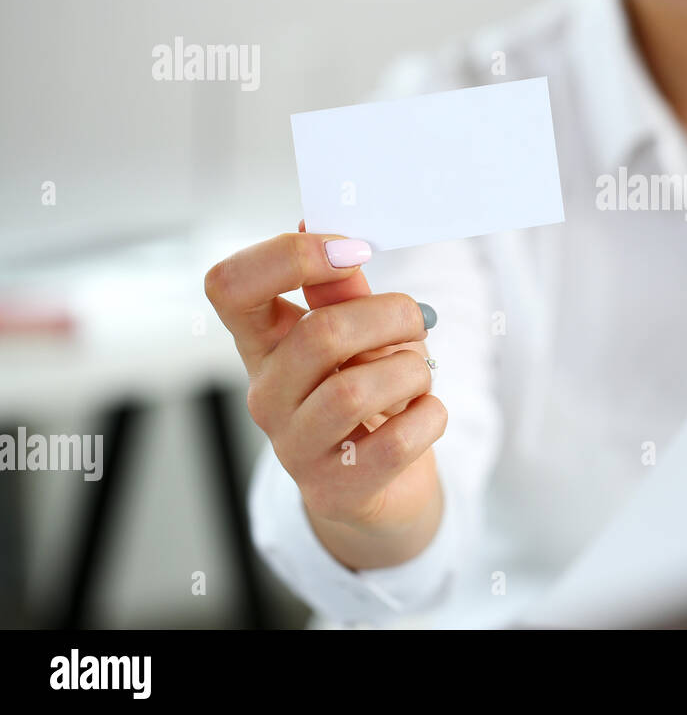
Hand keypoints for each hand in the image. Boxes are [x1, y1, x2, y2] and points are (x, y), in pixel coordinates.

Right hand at [205, 227, 446, 569]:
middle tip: (418, 320)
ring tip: (418, 375)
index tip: (349, 250)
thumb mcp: (356, 336)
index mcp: (263, 344)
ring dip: (412, 370)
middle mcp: (266, 394)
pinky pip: (397, 442)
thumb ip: (340, 289)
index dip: (287, 256)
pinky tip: (426, 413)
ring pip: (358, 389)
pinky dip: (429, 416)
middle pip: (320, 334)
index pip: (229, 286)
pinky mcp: (334, 490)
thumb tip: (315, 223)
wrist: (382, 487)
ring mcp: (294, 447)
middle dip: (390, 316)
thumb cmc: (369, 395)